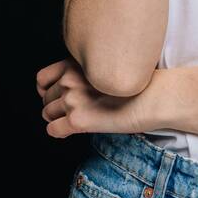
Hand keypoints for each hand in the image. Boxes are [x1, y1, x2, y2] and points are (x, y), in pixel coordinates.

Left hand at [36, 57, 154, 137]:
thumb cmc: (138, 84)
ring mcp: (72, 100)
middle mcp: (70, 80)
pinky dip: (58, 133)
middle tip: (71, 112)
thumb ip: (84, 74)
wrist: (154, 97)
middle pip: (45, 98)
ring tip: (73, 122)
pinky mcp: (77, 120)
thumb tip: (70, 88)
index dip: (46, 89)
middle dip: (54, 106)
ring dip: (56, 119)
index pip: (42, 78)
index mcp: (75, 64)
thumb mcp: (105, 68)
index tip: (54, 96)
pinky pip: (53, 131)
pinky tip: (69, 133)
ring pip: (47, 114)